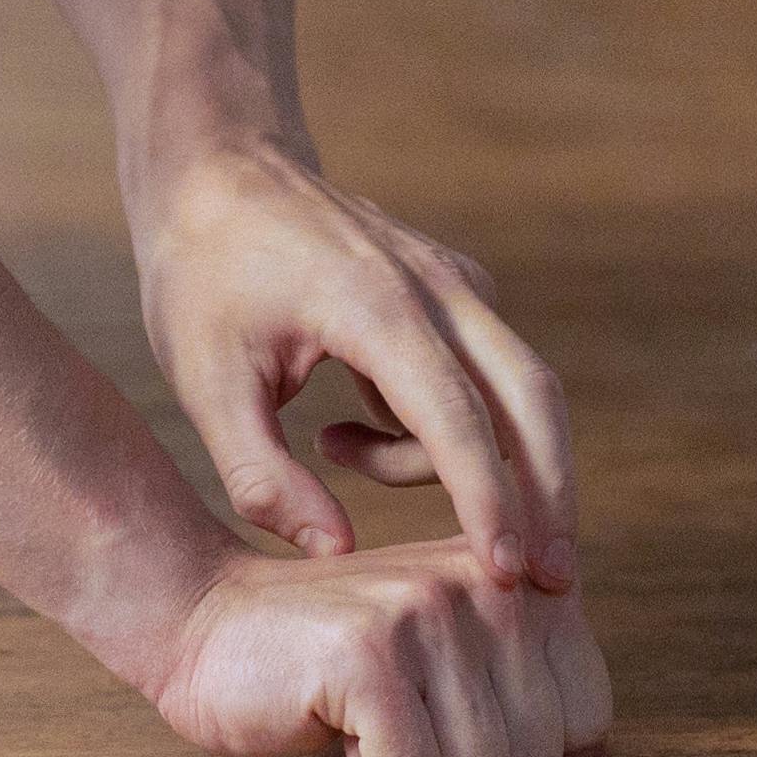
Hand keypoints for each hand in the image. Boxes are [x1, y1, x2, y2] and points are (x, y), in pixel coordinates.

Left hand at [135, 141, 581, 593]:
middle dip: (550, 496)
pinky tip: (345, 426)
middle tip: (553, 585)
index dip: (489, 503)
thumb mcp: (204, 384)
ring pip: (517, 395)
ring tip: (333, 450)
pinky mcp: (460, 294)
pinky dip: (446, 433)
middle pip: (533, 401)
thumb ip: (263, 477)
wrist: (222, 172)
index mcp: (377, 305)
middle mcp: (440, 288)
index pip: (458, 419)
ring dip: (471, 465)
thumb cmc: (204, 276)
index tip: (510, 574)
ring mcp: (459, 285)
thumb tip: (336, 555)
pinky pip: (483, 383)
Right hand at [143, 539, 613, 756]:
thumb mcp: (453, 681)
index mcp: (526, 580)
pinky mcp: (370, 651)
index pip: (590, 715)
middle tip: (402, 715)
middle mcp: (491, 581)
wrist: (210, 626)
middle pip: (539, 754)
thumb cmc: (342, 668)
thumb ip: (528, 719)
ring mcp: (429, 610)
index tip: (457, 717)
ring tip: (369, 711)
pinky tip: (336, 718)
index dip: (528, 752)